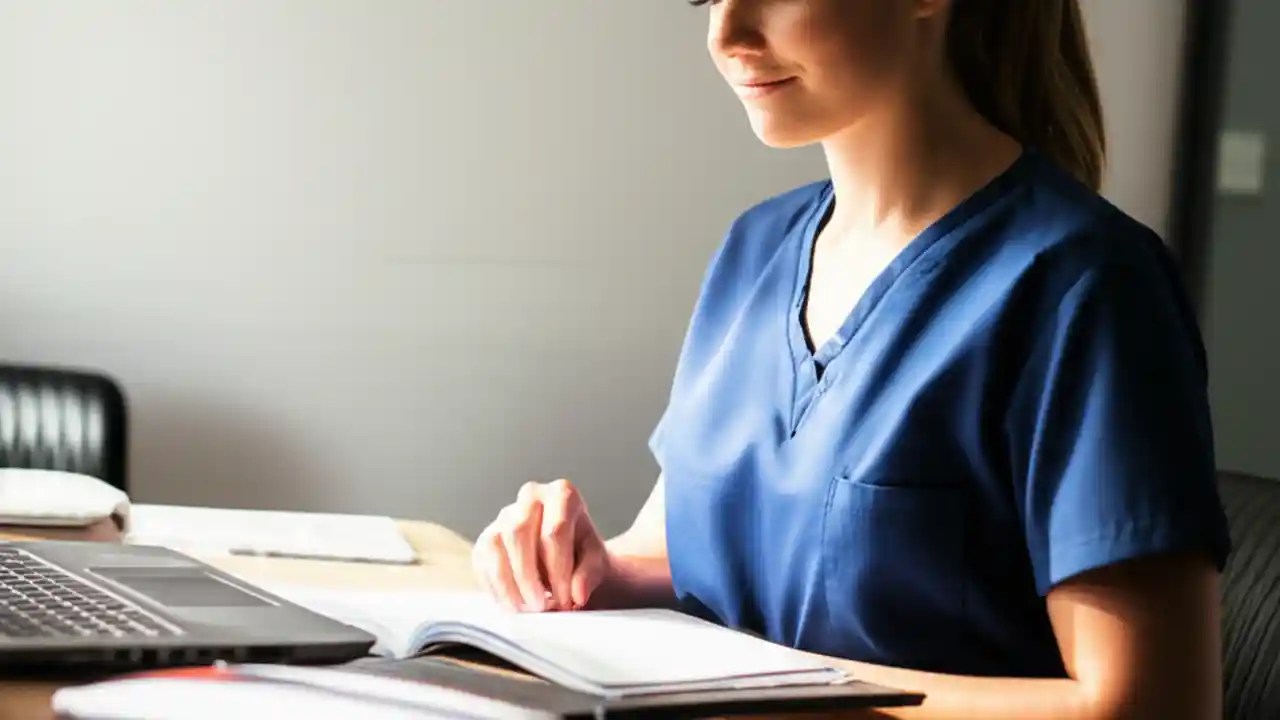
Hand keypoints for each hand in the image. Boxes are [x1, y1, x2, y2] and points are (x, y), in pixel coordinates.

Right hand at [473, 479, 610, 612]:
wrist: (568, 555)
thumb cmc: (582, 554)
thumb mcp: (595, 562)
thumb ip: (589, 574)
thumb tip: (578, 593)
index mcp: (562, 494)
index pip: (554, 531)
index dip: (558, 570)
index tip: (566, 600)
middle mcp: (530, 496)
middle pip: (519, 533)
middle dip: (528, 576)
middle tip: (541, 606)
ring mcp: (505, 514)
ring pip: (495, 545)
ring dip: (508, 584)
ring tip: (526, 610)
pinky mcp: (486, 537)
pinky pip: (482, 560)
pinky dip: (495, 588)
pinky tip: (512, 605)